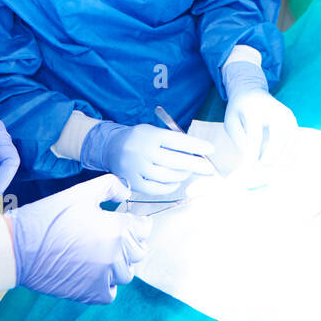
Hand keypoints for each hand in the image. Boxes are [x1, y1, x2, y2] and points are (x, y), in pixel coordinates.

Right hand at [8, 175, 150, 304]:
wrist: (19, 248)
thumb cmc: (49, 217)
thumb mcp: (81, 192)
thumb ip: (110, 187)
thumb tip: (126, 192)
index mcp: (117, 229)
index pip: (144, 229)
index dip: (139, 223)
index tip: (133, 222)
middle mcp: (115, 255)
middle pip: (139, 252)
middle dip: (132, 242)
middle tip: (118, 237)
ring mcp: (104, 277)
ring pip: (126, 273)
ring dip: (120, 264)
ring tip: (105, 254)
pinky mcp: (90, 293)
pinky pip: (111, 292)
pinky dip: (107, 284)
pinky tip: (96, 273)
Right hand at [81, 121, 213, 195]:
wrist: (110, 147)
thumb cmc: (139, 139)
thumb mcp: (154, 131)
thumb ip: (173, 141)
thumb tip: (198, 154)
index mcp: (150, 134)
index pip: (178, 141)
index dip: (196, 146)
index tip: (210, 150)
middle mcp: (142, 151)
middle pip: (175, 161)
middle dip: (195, 165)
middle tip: (208, 169)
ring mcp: (136, 168)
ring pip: (167, 177)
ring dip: (182, 176)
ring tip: (188, 172)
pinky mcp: (132, 182)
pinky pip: (156, 189)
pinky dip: (170, 187)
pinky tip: (176, 182)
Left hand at [223, 61, 298, 163]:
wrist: (251, 91)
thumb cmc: (239, 110)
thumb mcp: (231, 123)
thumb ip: (240, 141)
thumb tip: (253, 161)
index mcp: (254, 110)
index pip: (256, 135)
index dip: (254, 153)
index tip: (251, 166)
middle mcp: (273, 109)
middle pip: (278, 134)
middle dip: (272, 153)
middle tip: (265, 165)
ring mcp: (285, 113)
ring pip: (288, 137)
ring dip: (282, 153)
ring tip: (273, 165)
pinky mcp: (291, 118)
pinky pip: (293, 137)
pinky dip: (289, 149)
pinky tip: (282, 158)